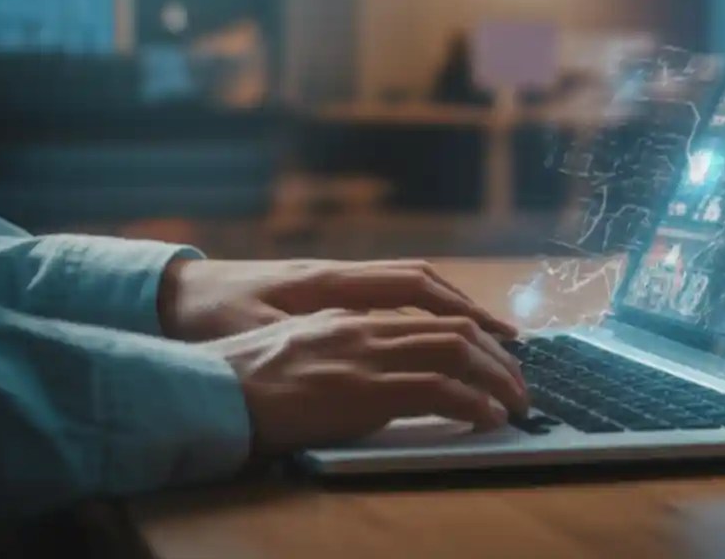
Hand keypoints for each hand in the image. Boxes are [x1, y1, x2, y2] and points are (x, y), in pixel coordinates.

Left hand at [158, 258, 517, 340]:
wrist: (173, 292)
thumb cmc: (209, 316)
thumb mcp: (253, 331)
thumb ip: (304, 337)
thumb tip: (355, 343)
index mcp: (329, 281)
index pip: (411, 288)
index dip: (457, 309)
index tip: (493, 336)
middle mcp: (340, 274)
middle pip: (422, 283)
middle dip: (469, 310)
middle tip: (508, 343)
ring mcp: (334, 280)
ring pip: (408, 287)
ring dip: (450, 309)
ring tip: (486, 339)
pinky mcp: (325, 291)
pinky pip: (389, 296)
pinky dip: (421, 312)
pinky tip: (433, 335)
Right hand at [207, 310, 528, 455]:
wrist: (205, 390)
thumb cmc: (239, 377)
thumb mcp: (294, 347)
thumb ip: (338, 348)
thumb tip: (371, 368)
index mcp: (347, 314)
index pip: (429, 308)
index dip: (472, 326)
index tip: (495, 347)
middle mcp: (364, 326)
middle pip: (454, 327)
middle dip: (497, 355)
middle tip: (518, 380)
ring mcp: (366, 355)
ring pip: (456, 352)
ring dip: (497, 378)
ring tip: (516, 402)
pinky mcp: (364, 390)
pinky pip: (437, 390)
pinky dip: (473, 401)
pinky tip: (489, 416)